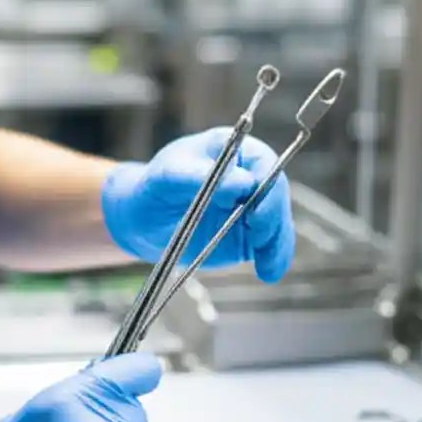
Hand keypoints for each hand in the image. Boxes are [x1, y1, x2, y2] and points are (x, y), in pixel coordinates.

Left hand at [101, 128, 295, 282]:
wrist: (144, 221)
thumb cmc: (154, 188)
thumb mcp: (168, 176)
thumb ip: (199, 175)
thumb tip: (242, 182)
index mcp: (232, 150)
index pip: (262, 160)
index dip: (265, 182)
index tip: (255, 209)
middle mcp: (249, 175)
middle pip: (276, 193)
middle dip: (272, 217)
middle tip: (260, 239)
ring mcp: (252, 206)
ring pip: (277, 221)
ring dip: (276, 244)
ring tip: (268, 268)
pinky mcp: (250, 234)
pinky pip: (270, 244)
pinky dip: (273, 258)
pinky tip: (269, 272)